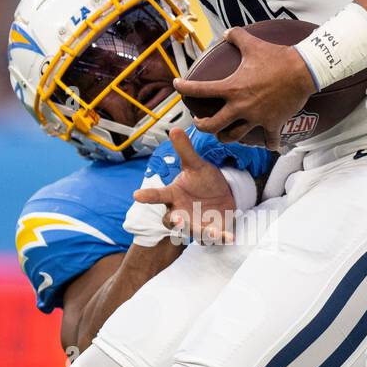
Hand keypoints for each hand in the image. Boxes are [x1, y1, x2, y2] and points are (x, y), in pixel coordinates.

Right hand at [132, 127, 238, 243]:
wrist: (222, 194)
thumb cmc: (203, 181)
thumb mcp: (196, 165)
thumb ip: (185, 151)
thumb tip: (174, 129)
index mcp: (174, 195)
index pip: (158, 195)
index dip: (148, 195)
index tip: (137, 195)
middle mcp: (182, 212)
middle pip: (173, 221)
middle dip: (175, 222)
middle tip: (177, 219)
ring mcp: (195, 224)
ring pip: (194, 232)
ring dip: (201, 233)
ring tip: (210, 232)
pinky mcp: (212, 230)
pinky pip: (215, 237)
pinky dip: (222, 237)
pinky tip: (230, 237)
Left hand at [175, 27, 314, 146]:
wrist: (303, 70)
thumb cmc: (277, 57)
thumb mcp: (253, 44)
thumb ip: (236, 37)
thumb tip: (227, 32)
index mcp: (232, 88)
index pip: (200, 90)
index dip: (184, 88)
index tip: (177, 86)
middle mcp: (240, 107)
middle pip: (212, 126)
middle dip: (201, 126)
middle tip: (198, 121)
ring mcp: (256, 118)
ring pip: (234, 137)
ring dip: (226, 137)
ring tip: (223, 134)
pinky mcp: (273, 124)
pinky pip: (269, 140)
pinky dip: (270, 144)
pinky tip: (271, 146)